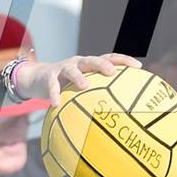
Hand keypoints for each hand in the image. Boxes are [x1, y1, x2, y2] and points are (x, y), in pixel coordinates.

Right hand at [16, 53, 140, 106]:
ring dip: (78, 77)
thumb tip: (118, 118)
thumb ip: (95, 96)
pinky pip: (52, 85)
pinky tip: (56, 104)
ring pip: (71, 70)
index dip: (124, 60)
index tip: (139, 67)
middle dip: (103, 64)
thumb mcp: (80, 87)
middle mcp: (78, 63)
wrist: (37, 78)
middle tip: (112, 73)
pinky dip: (54, 94)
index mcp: (89, 65)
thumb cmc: (65, 86)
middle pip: (92, 60)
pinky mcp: (49, 76)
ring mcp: (63, 68)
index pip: (109, 58)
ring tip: (84, 86)